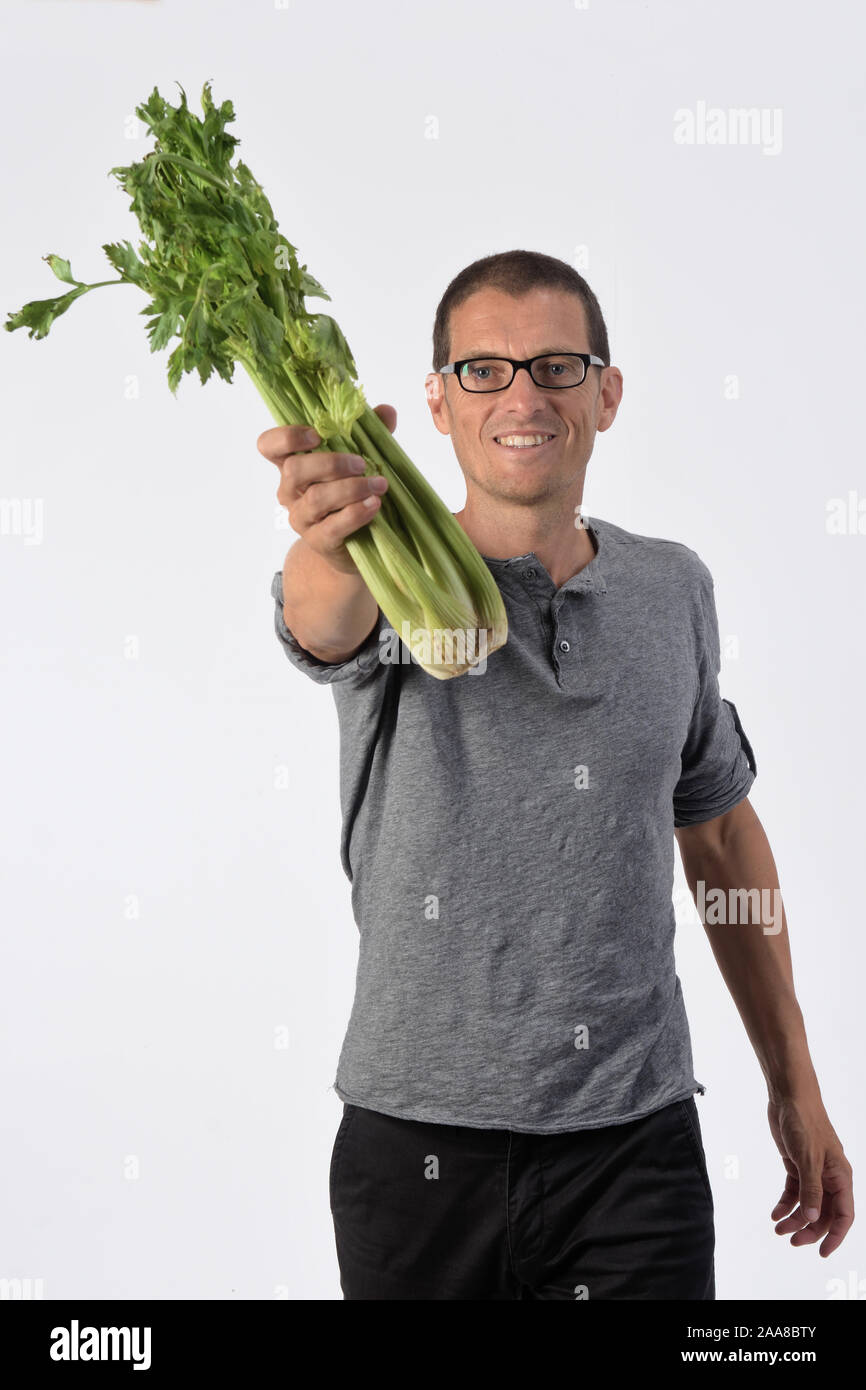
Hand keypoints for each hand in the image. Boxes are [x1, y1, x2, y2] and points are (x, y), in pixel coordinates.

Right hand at [257, 404, 394, 574]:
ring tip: (379, 485)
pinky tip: (374, 504)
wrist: (353, 545)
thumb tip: (387, 411)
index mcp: (292, 465)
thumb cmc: (351, 495)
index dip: (286, 437)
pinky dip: (356, 513)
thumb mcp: (359, 461)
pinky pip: (333, 526)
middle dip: (331, 463)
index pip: (269, 446)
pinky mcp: (318, 541)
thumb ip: (369, 435)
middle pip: (294, 469)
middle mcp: (289, 491)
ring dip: (351, 488)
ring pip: (315, 498)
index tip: (316, 436)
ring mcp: (301, 518)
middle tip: (362, 464)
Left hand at [768, 1091, 853, 1255]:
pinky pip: (794, 1192)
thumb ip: (811, 1190)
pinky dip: (785, 1204)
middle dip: (809, 1230)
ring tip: (778, 1229)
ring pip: (808, 1205)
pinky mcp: (797, 1165)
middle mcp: (830, 1177)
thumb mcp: (808, 1159)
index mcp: (841, 1176)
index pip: (844, 1215)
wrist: (789, 1097)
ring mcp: (813, 1172)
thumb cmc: (805, 1123)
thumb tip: (813, 1218)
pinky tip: (775, 1213)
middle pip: (824, 1213)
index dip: (835, 1236)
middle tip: (790, 1241)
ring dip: (794, 1218)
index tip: (822, 1253)